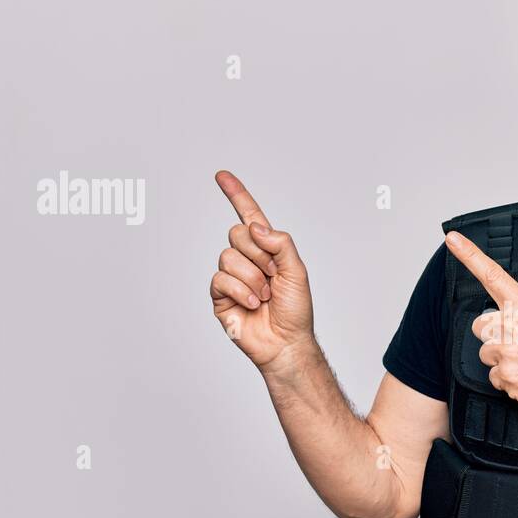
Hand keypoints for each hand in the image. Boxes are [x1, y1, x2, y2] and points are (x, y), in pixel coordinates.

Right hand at [210, 171, 315, 372]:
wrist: (286, 342)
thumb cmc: (296, 311)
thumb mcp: (297, 271)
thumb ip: (281, 243)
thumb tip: (255, 226)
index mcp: (267, 250)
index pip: (249, 217)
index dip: (236, 195)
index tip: (222, 176)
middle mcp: (247, 259)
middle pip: (236, 233)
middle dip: (259, 255)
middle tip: (272, 277)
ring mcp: (231, 277)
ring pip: (228, 256)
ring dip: (252, 278)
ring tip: (264, 296)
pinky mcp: (219, 295)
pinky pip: (221, 278)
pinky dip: (240, 291)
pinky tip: (253, 304)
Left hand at [446, 230, 517, 418]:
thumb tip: (506, 323)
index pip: (492, 275)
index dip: (469, 256)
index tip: (452, 240)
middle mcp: (513, 325)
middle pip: (479, 325)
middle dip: (492, 336)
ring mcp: (506, 350)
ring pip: (485, 353)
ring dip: (501, 360)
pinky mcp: (504, 374)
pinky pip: (493, 376)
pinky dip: (508, 380)